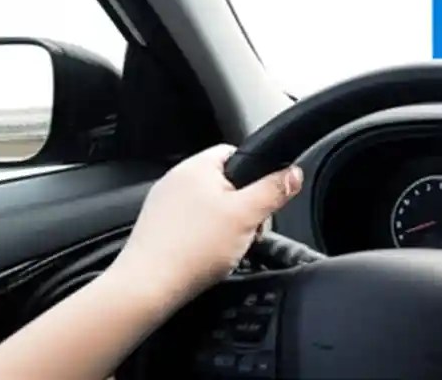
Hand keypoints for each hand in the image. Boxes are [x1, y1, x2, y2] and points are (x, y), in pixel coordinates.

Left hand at [108, 144, 303, 305]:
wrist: (148, 288)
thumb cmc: (191, 250)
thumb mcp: (247, 216)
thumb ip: (273, 190)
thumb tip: (293, 174)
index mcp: (197, 166)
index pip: (237, 153)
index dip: (257, 175)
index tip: (263, 199)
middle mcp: (176, 179)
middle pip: (226, 184)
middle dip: (242, 207)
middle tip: (246, 230)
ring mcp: (164, 205)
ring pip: (211, 207)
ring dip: (225, 225)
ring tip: (224, 248)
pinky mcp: (158, 228)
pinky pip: (193, 226)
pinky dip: (204, 239)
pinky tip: (207, 256)